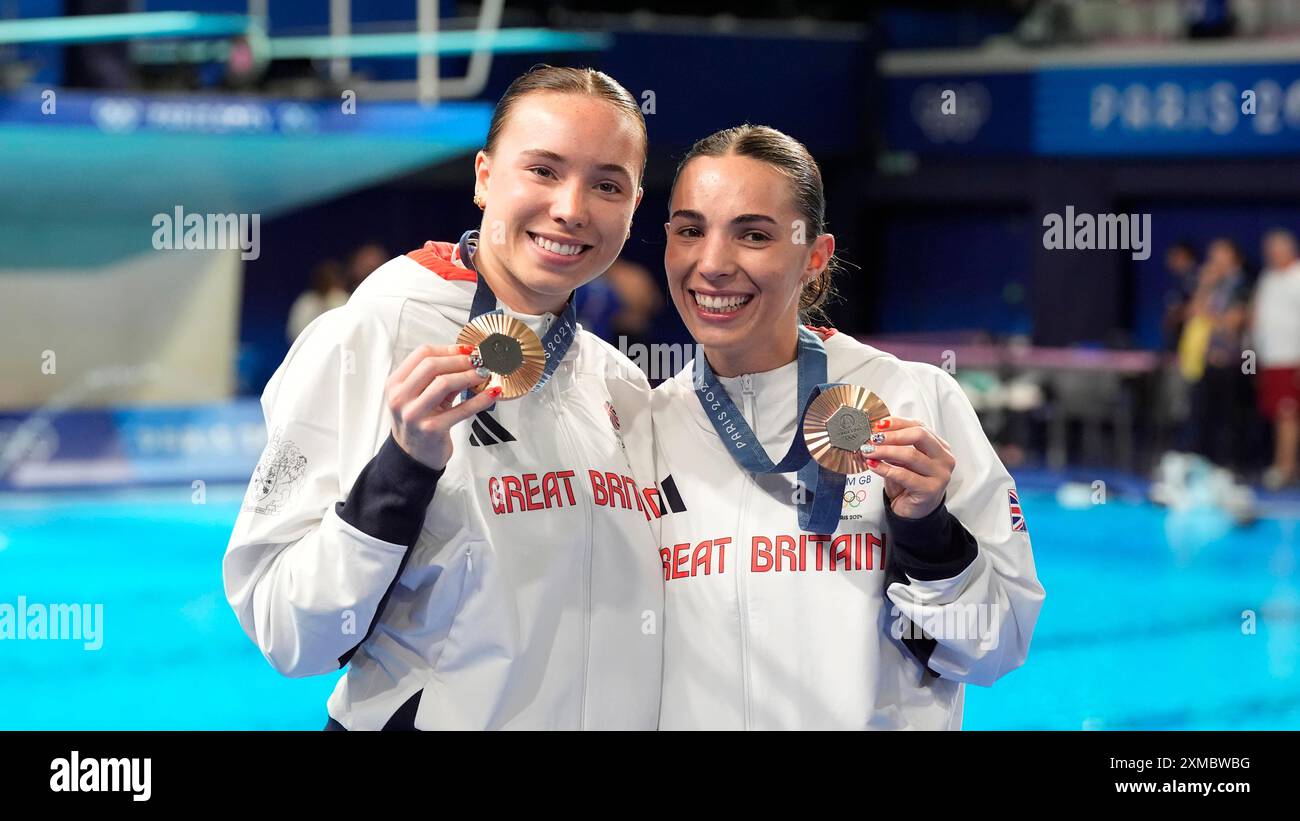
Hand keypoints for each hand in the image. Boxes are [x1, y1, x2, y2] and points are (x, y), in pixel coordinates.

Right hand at [385, 344, 499, 470]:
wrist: (414, 457)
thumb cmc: (420, 422)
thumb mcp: (422, 396)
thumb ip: (440, 377)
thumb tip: (469, 358)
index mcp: (396, 384)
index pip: (421, 354)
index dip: (448, 349)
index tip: (467, 350)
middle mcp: (400, 397)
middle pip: (431, 365)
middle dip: (460, 360)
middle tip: (479, 360)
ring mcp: (414, 414)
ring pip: (444, 383)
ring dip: (469, 375)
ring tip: (484, 373)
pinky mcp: (432, 429)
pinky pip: (462, 409)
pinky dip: (480, 399)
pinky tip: (492, 393)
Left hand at [862, 416, 955, 518]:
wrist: (914, 511)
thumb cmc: (909, 483)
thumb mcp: (903, 460)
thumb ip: (896, 445)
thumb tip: (875, 432)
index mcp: (940, 446)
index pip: (919, 426)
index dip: (897, 423)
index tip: (878, 424)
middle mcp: (944, 458)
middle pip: (919, 435)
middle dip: (893, 435)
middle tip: (874, 438)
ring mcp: (940, 474)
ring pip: (910, 455)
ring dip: (885, 451)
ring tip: (869, 451)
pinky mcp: (930, 490)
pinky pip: (904, 475)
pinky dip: (885, 469)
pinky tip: (873, 465)